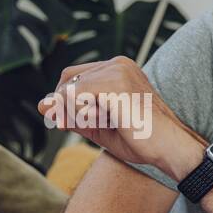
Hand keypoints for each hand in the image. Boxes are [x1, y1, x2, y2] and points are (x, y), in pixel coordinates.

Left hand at [36, 56, 204, 178]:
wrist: (171, 148)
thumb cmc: (143, 140)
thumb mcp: (100, 125)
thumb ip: (71, 113)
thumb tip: (41, 104)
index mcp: (119, 69)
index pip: (75, 77)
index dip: (68, 101)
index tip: (77, 121)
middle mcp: (117, 64)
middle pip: (68, 80)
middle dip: (68, 106)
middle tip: (87, 125)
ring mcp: (116, 71)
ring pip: (70, 90)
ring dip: (78, 113)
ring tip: (106, 124)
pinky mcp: (113, 83)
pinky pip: (75, 98)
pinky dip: (81, 115)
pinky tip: (104, 122)